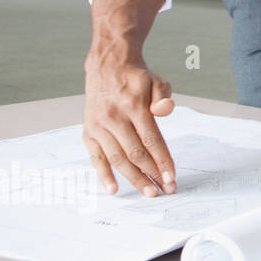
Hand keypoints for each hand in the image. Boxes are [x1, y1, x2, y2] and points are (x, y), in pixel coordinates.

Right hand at [82, 52, 176, 196]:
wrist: (107, 68)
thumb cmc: (137, 79)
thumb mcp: (157, 81)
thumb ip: (163, 97)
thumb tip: (164, 111)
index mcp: (133, 106)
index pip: (151, 139)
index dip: (162, 160)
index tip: (171, 177)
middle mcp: (113, 118)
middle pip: (134, 153)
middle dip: (151, 174)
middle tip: (164, 190)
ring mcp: (99, 127)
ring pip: (117, 159)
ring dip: (133, 178)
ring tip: (148, 192)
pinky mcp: (89, 132)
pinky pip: (96, 157)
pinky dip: (104, 175)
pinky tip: (113, 189)